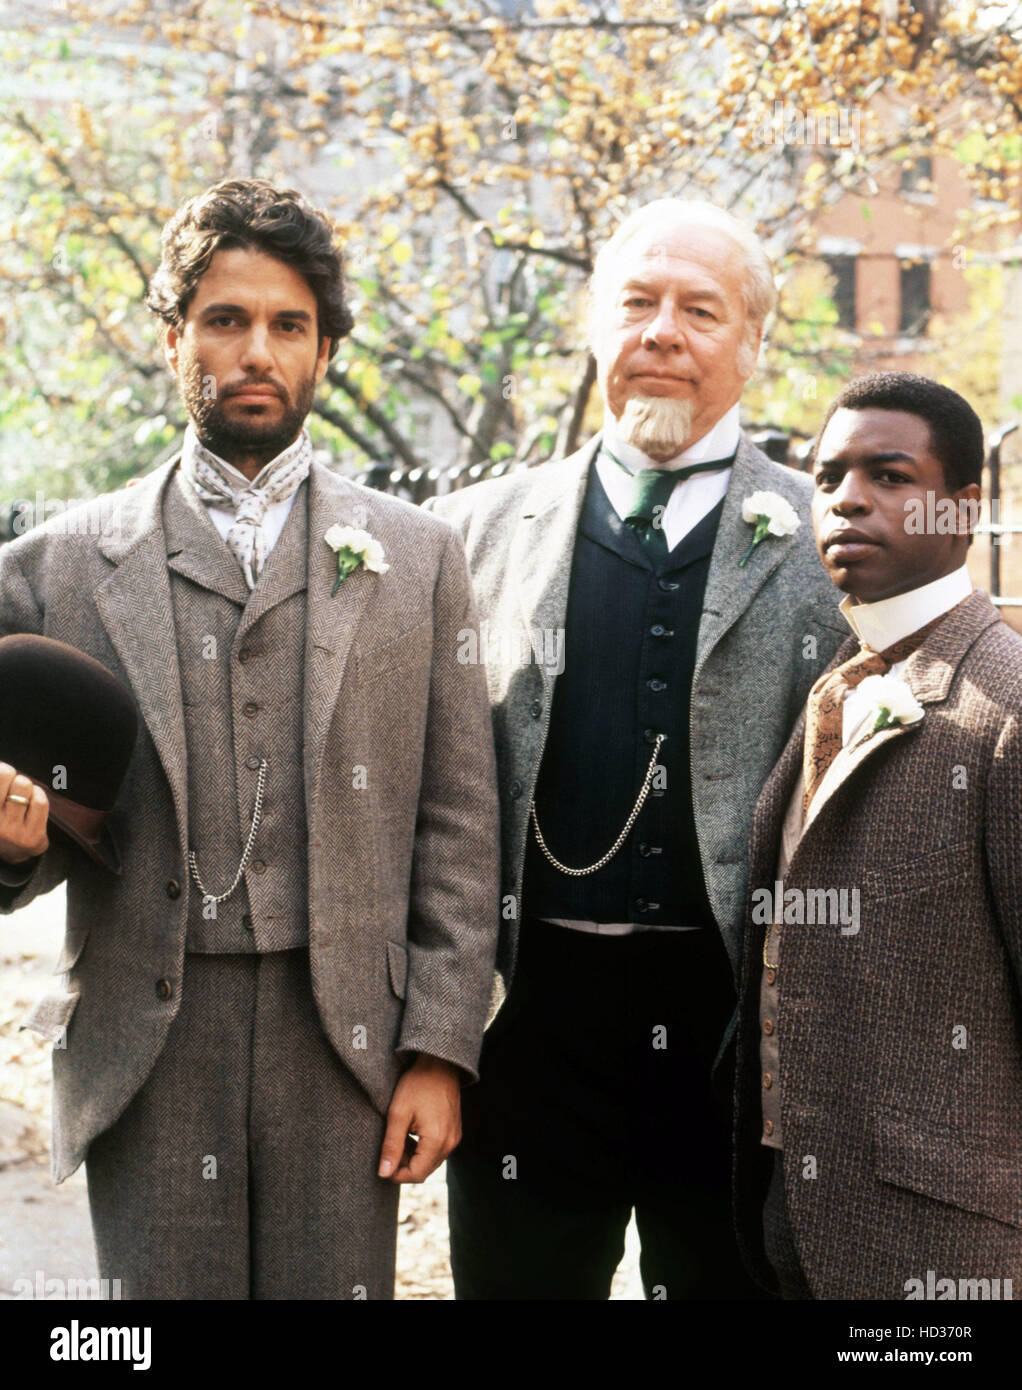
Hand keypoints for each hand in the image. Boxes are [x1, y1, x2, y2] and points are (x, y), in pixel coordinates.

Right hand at [0, 763, 48, 864]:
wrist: (16, 854)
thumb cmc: (1, 821)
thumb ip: (1, 786)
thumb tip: (2, 765)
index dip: (1, 768)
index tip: (3, 771)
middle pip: (6, 775)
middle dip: (13, 776)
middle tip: (13, 786)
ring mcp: (12, 831)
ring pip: (24, 786)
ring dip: (27, 785)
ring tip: (24, 794)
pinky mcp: (32, 837)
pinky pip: (40, 801)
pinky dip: (39, 794)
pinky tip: (35, 799)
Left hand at [378, 1054, 461, 1182]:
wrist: (439, 1063)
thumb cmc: (417, 1085)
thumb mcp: (398, 1114)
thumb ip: (391, 1146)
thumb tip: (383, 1173)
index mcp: (437, 1141)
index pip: (416, 1175)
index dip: (396, 1175)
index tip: (381, 1166)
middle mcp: (450, 1143)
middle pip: (424, 1170)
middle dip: (404, 1166)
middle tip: (388, 1150)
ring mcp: (454, 1137)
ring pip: (430, 1161)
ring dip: (413, 1158)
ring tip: (398, 1139)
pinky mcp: (454, 1131)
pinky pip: (437, 1150)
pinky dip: (422, 1149)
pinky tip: (411, 1133)